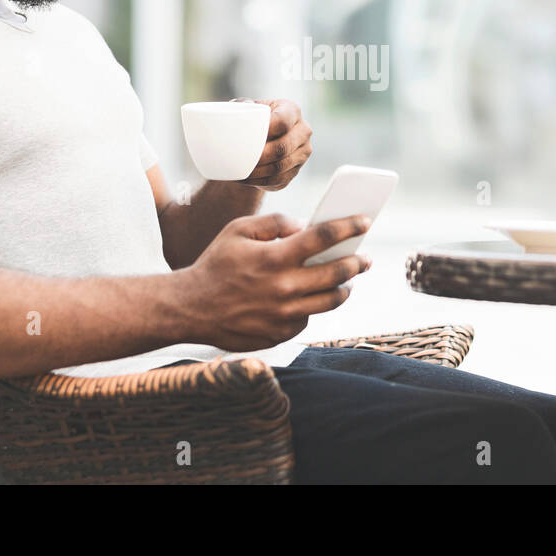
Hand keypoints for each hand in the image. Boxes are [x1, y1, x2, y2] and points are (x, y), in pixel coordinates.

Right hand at [180, 212, 370, 350]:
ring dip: (344, 288)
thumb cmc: (215, 265)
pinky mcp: (280, 334)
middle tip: (365, 258)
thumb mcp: (238, 230)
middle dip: (357, 262)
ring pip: (330, 301)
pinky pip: (308, 318)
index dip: (349, 227)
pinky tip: (311, 298)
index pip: (323, 238)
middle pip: (336, 273)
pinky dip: (313, 306)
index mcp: (274, 257)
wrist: (190, 309)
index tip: (365, 221)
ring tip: (347, 280)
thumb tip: (303, 226)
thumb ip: (274, 223)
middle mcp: (284, 288)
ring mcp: (284, 314)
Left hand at [235, 98, 312, 190]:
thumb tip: (236, 114)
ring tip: (240, 172)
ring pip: (281, 166)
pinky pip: (278, 179)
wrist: (264, 137)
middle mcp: (303, 131)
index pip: (282, 121)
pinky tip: (247, 180)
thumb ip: (243, 106)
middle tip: (241, 159)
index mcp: (292, 111)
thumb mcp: (250, 107)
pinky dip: (260, 181)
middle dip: (260, 156)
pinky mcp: (296, 171)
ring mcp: (303, 153)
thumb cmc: (254, 118)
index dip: (266, 130)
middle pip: (283, 147)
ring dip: (259, 172)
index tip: (248, 137)